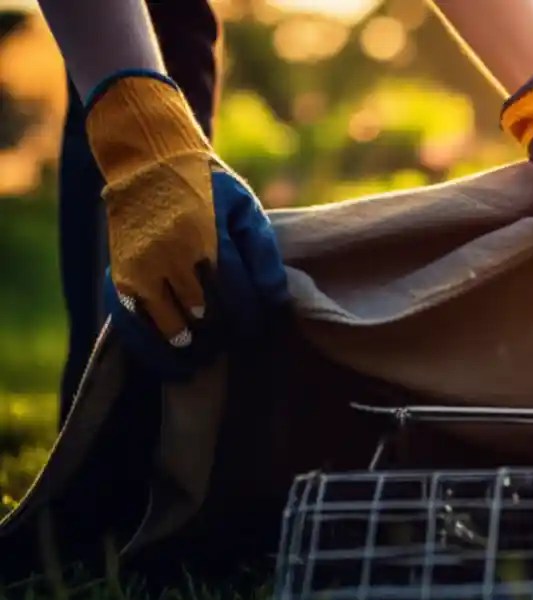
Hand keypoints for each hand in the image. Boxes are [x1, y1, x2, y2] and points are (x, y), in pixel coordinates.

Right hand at [85, 71, 287, 377]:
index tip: (259, 329)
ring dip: (192, 349)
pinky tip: (173, 366)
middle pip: (207, 317)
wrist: (148, 162)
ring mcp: (142, 269)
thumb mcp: (245, 208)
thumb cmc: (208, 188)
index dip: (252, 319)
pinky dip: (153, 350)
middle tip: (238, 344)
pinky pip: (133, 325)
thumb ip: (264, 253)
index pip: (238, 297)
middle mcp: (173, 257)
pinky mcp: (120, 276)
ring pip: (170, 327)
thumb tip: (275, 299)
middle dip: (227, 336)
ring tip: (208, 357)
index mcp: (210, 240)